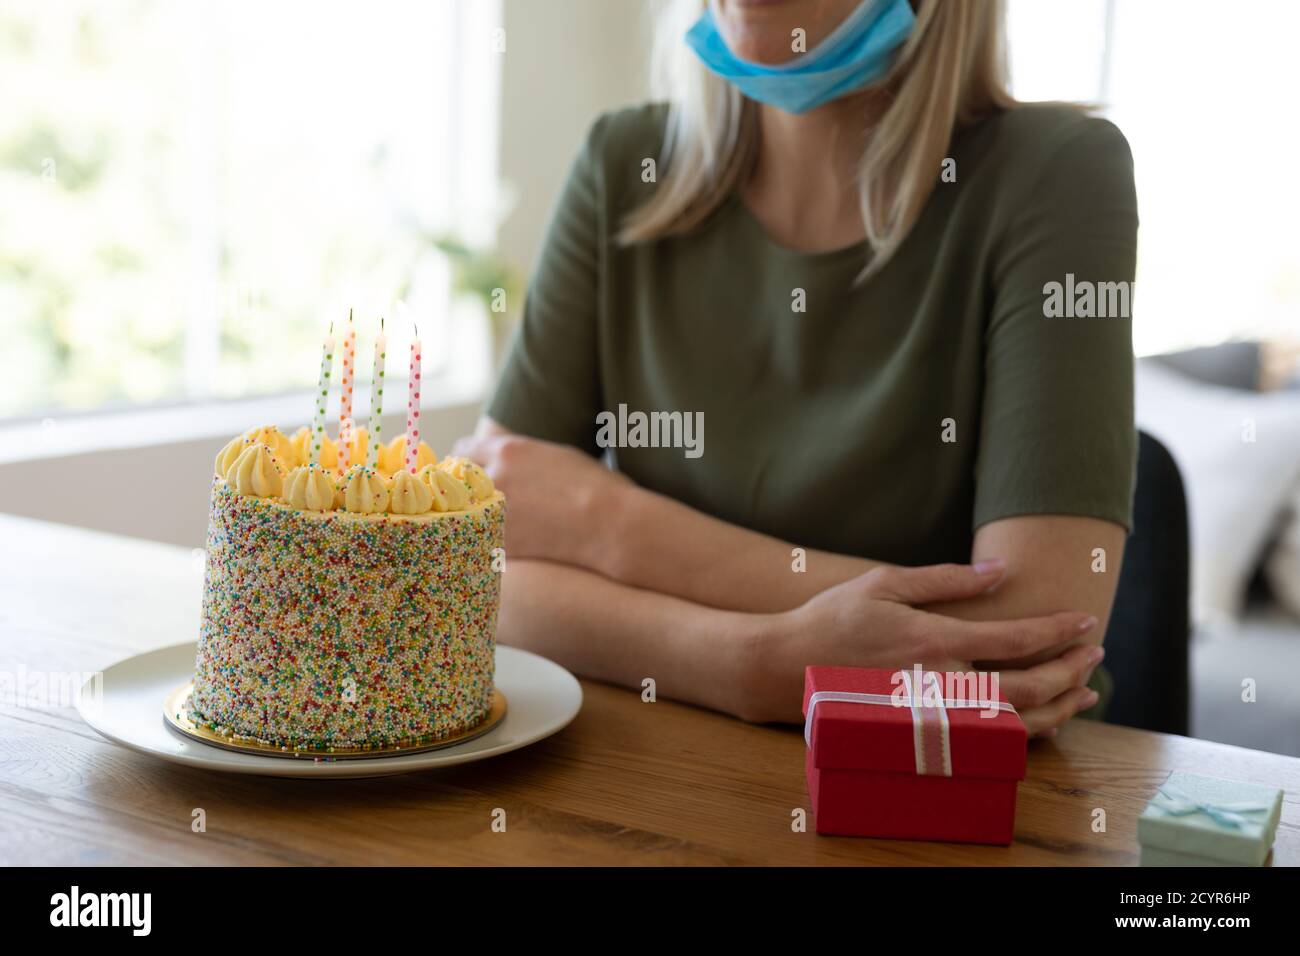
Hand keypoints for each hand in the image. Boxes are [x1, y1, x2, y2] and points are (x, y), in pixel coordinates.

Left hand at [451, 432, 630, 566]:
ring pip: (466, 511)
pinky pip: (482, 536)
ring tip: (493, 520)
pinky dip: (488, 538)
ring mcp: (495, 513)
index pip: (463, 450)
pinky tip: (507, 540)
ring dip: (473, 514)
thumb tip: (507, 460)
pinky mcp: (502, 543)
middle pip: (457, 480)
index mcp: (508, 451)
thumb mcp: (556, 455)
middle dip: (465, 487)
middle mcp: (495, 478)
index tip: (470, 469)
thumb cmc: (595, 486)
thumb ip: (522, 455)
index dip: (467, 460)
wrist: (612, 525)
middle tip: (477, 496)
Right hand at [743, 562, 1102, 735]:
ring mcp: (934, 715)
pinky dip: (1026, 730)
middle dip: (1070, 668)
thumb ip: (945, 579)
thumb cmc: (834, 618)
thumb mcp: (885, 583)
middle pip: (1029, 686)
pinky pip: (989, 741)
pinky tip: (1041, 714)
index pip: (1015, 639)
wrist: (788, 667)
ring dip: (1059, 707)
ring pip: (1015, 723)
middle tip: (1094, 651)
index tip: (1086, 620)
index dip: (1058, 630)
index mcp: (934, 641)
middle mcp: (940, 684)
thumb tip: (999, 571)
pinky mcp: (926, 733)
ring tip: (1084, 689)